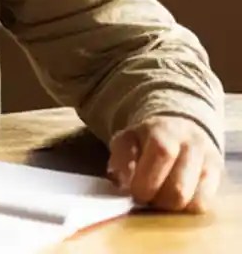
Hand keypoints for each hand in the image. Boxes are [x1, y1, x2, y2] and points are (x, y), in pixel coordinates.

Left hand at [107, 115, 222, 211]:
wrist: (179, 129)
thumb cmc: (146, 140)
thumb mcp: (127, 140)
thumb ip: (121, 157)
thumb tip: (123, 181)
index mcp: (165, 131)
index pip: (162, 155)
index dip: (146, 180)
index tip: (134, 191)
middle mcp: (192, 144)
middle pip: (179, 187)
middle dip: (157, 199)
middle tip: (146, 197)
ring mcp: (208, 160)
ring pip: (192, 199)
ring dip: (171, 206)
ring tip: (159, 197)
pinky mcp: (217, 175)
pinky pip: (203, 203)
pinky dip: (185, 208)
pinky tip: (174, 199)